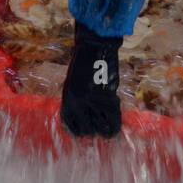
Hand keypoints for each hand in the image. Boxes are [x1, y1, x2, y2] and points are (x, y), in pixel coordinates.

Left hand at [61, 23, 121, 137]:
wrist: (95, 47)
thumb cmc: (83, 63)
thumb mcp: (73, 83)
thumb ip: (77, 100)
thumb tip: (86, 117)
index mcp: (67, 98)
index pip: (69, 124)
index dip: (77, 131)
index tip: (83, 134)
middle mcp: (79, 102)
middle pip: (86, 129)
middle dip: (93, 132)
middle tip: (99, 131)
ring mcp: (93, 100)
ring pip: (100, 126)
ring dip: (105, 131)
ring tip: (108, 133)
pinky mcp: (108, 96)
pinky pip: (113, 117)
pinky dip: (115, 125)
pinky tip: (115, 129)